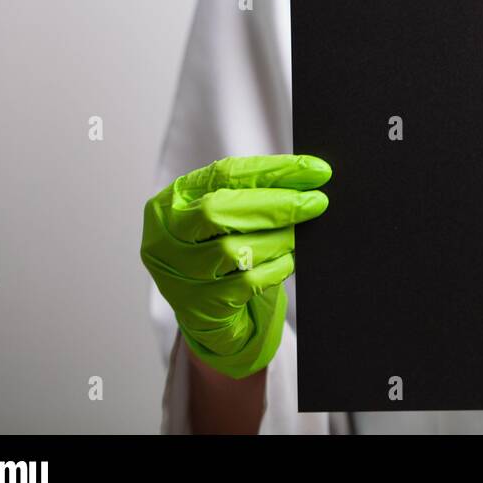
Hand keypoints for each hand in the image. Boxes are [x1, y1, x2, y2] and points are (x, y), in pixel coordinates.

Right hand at [140, 154, 331, 378]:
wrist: (208, 313)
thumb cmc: (220, 251)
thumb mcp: (227, 216)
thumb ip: (254, 194)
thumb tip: (309, 178)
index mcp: (171, 202)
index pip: (224, 174)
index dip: (274, 170)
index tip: (315, 170)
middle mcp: (165, 237)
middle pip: (218, 210)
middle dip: (275, 205)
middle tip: (317, 202)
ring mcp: (178, 274)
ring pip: (234, 250)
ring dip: (280, 239)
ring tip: (301, 234)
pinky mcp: (199, 306)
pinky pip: (246, 282)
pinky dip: (276, 268)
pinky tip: (289, 260)